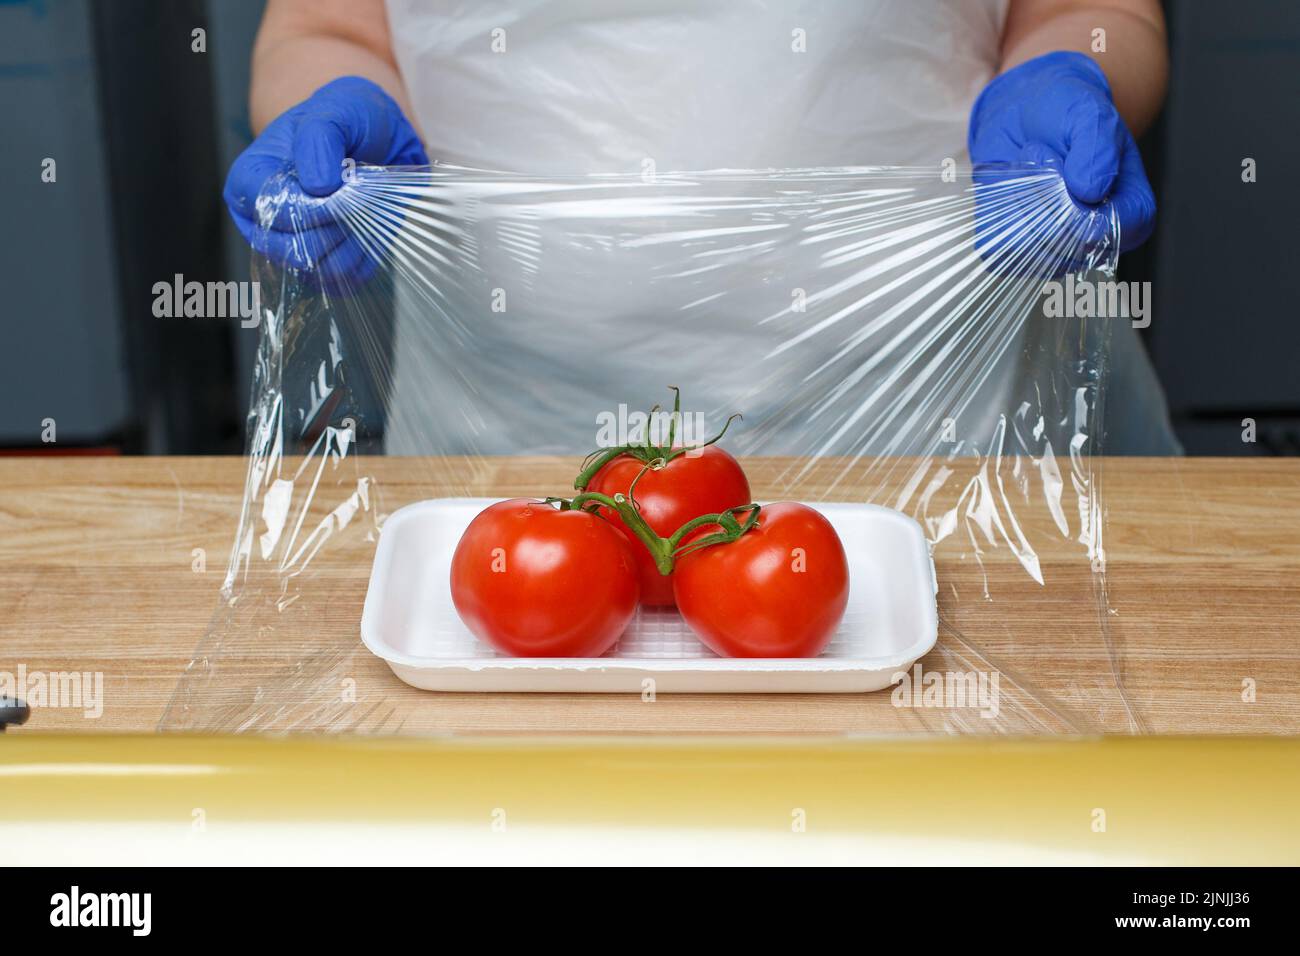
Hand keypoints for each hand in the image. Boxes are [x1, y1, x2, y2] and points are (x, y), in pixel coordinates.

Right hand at [223, 76, 427, 287]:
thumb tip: (317, 186)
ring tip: (366, 208)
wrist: (377, 137)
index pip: (270, 212)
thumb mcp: (337, 109)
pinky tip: (372, 228)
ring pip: (322, 271)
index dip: (309, 207)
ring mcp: (292, 247)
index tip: (339, 189)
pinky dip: (366, 257)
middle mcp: (264, 220)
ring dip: (355, 242)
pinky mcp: (324, 266)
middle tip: (359, 197)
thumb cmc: (348, 118)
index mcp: (250, 179)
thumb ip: (320, 137)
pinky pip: (345, 280)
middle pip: (293, 250)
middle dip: (336, 227)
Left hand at [969, 51, 1155, 254]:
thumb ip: (1097, 149)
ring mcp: (1055, 249)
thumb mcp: (1089, 113)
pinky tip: (1008, 185)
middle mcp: (1095, 240)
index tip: (1061, 161)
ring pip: (1030, 249)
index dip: (1079, 204)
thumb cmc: (1066, 113)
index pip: (1109, 233)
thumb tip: (1089, 193)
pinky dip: (996, 212)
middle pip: (1065, 245)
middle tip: (1042, 155)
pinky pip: (999, 247)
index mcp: (1131, 210)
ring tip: (1027, 167)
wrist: (1021, 112)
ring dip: (1020, 200)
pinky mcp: (1015, 248)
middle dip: (1044, 194)